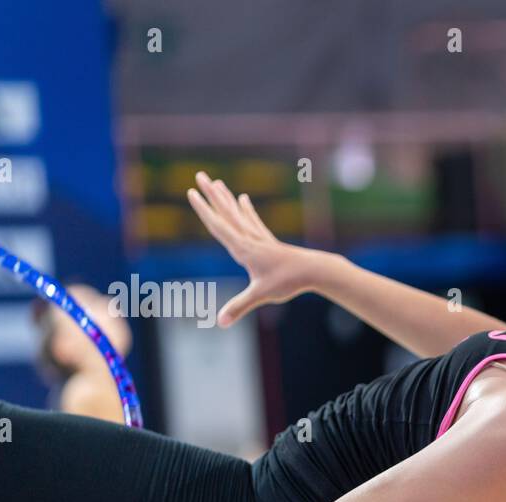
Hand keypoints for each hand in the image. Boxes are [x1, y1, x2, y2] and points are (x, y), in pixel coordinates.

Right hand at [186, 171, 315, 326]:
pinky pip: (254, 222)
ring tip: (217, 183)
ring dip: (227, 199)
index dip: (203, 209)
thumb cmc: (287, 282)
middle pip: (227, 213)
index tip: (191, 192)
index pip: (218, 226)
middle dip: (212, 195)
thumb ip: (239, 307)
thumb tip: (220, 323)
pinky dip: (247, 211)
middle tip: (200, 175)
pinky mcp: (270, 242)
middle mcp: (250, 240)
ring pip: (239, 215)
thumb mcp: (260, 295)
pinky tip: (244, 199)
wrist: (314, 271)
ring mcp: (261, 239)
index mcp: (244, 249)